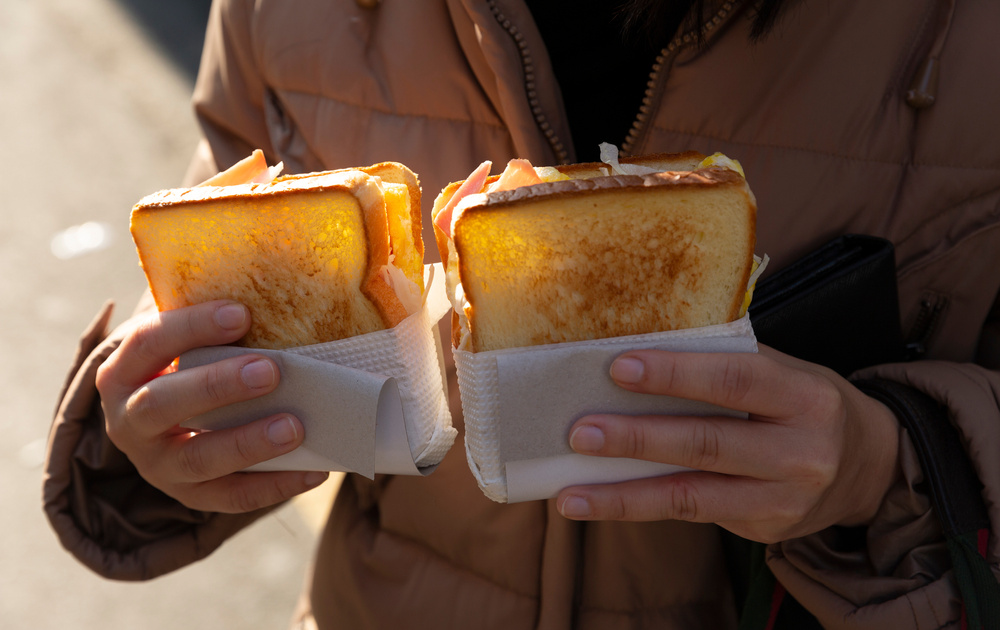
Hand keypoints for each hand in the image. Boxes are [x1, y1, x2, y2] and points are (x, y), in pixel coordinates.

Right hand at [96, 300, 327, 512]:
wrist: (167, 425)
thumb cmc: (188, 361)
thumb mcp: (184, 333)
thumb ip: (208, 304)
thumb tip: (272, 256)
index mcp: (122, 371)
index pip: (147, 343)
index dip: (191, 327)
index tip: (242, 312)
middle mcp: (128, 421)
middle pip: (161, 405)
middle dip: (217, 386)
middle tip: (270, 369)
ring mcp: (158, 465)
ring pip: (197, 459)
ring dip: (247, 443)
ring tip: (295, 426)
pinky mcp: (191, 496)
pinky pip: (232, 497)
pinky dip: (274, 485)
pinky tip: (315, 469)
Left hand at [555, 346, 900, 542]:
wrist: (869, 467)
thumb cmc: (803, 405)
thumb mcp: (785, 373)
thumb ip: (727, 364)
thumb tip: (638, 354)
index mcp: (805, 396)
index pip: (734, 379)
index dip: (675, 374)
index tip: (618, 367)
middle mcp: (802, 452)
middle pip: (708, 443)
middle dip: (638, 439)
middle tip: (580, 432)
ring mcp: (785, 499)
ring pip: (692, 496)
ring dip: (623, 495)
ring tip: (570, 493)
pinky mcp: (767, 530)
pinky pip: (695, 515)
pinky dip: (641, 508)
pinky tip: (600, 502)